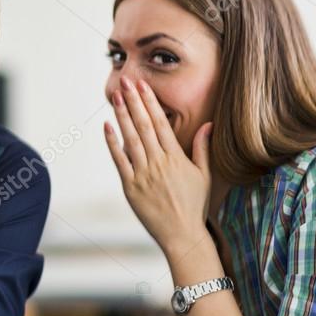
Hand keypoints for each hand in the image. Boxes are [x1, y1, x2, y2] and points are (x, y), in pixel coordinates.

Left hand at [103, 77, 212, 256]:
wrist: (182, 235)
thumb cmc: (194, 205)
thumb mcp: (204, 175)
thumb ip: (202, 148)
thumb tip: (208, 124)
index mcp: (176, 158)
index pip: (161, 123)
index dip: (150, 102)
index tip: (143, 85)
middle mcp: (159, 163)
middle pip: (144, 125)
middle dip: (134, 101)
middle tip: (125, 81)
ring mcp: (143, 174)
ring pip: (130, 139)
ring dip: (122, 116)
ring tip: (115, 96)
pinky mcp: (131, 187)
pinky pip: (119, 161)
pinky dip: (112, 143)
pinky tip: (107, 126)